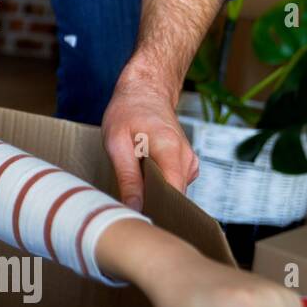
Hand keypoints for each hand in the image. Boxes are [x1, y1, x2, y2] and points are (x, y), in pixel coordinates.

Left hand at [102, 69, 198, 210]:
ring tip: (134, 180)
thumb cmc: (128, 112)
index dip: (157, 209)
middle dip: (152, 202)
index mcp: (171, 151)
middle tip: (128, 199)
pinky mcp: (186, 163)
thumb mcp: (117, 144)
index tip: (139, 215)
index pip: (174, 195)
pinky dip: (158, 184)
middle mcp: (187, 158)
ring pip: (173, 191)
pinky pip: (173, 183)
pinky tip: (143, 173)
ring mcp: (189, 161)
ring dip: (154, 192)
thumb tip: (134, 207)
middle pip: (174, 196)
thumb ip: (128, 178)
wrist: (145, 91)